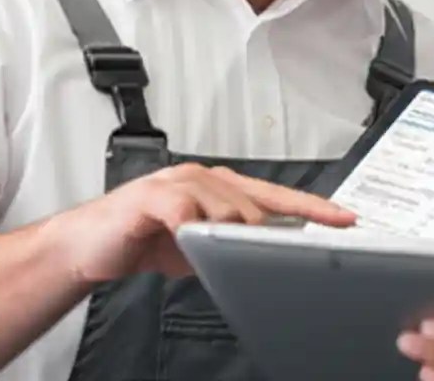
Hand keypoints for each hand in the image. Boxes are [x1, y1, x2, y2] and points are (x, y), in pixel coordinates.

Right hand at [42, 163, 355, 283]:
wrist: (88, 246)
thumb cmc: (143, 240)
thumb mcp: (199, 245)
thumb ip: (232, 243)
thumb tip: (270, 254)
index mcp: (220, 186)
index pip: (277, 196)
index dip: (313, 208)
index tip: (345, 218)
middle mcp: (204, 178)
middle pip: (256, 203)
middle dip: (264, 232)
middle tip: (262, 253)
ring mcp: (178, 183)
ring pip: (227, 207)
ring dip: (225, 234)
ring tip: (205, 248)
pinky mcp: (152, 197)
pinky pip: (185, 211)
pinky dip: (191, 227)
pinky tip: (187, 237)